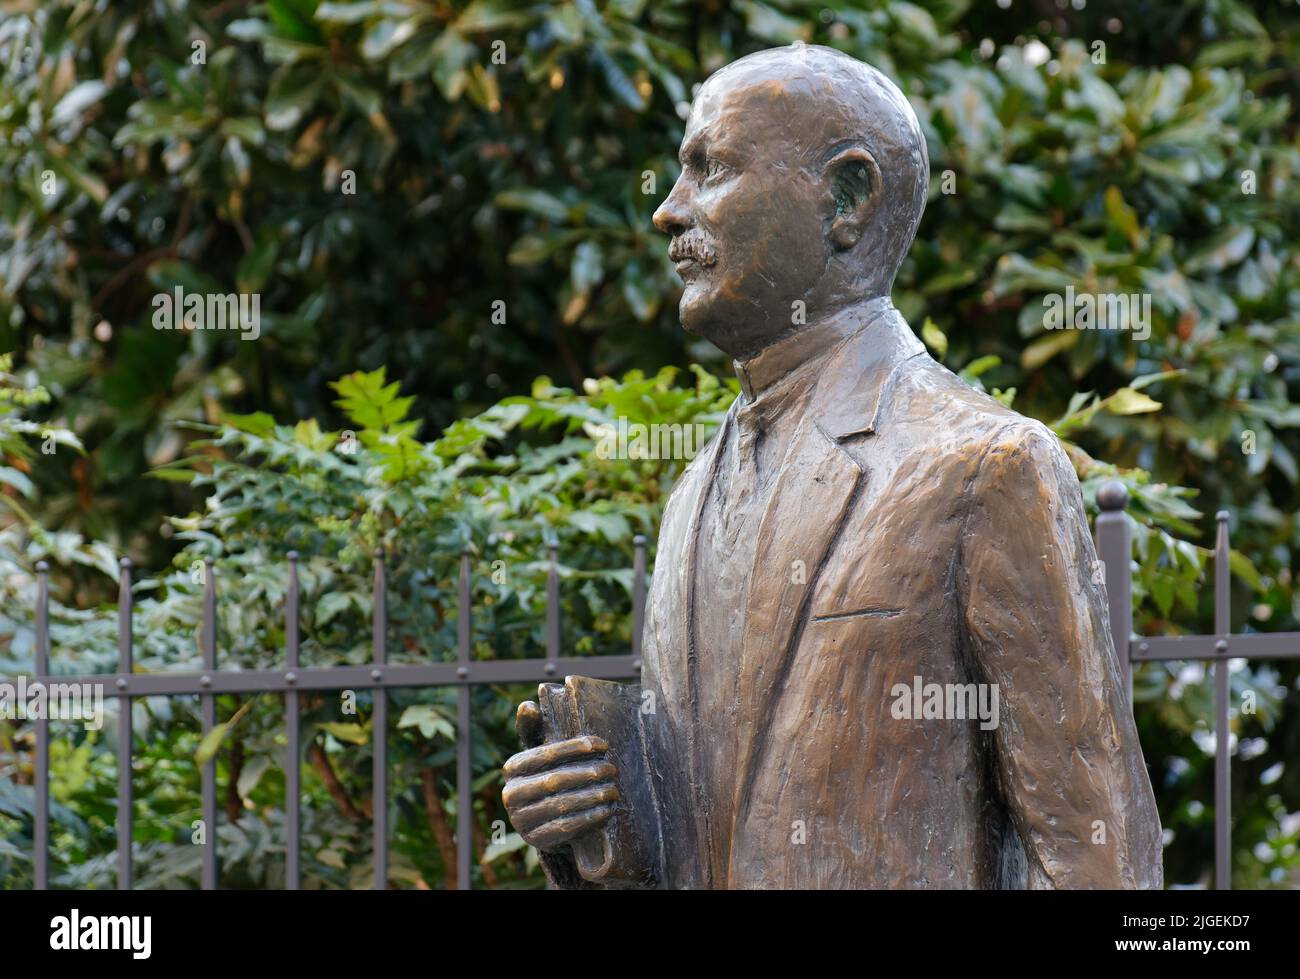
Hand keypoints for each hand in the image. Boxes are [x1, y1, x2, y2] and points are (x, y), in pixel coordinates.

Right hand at [502, 701, 619, 850]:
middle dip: (588, 773)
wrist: (541, 820)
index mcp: (512, 767)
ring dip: (592, 797)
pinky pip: (565, 828)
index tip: (603, 744)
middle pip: (555, 780)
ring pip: (561, 805)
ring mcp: (521, 820)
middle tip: (612, 769)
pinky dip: (589, 818)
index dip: (575, 748)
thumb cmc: (546, 775)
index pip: (546, 754)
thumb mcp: (540, 752)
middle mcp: (511, 794)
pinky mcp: (535, 840)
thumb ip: (534, 729)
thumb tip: (528, 705)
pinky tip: (606, 811)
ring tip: (613, 790)